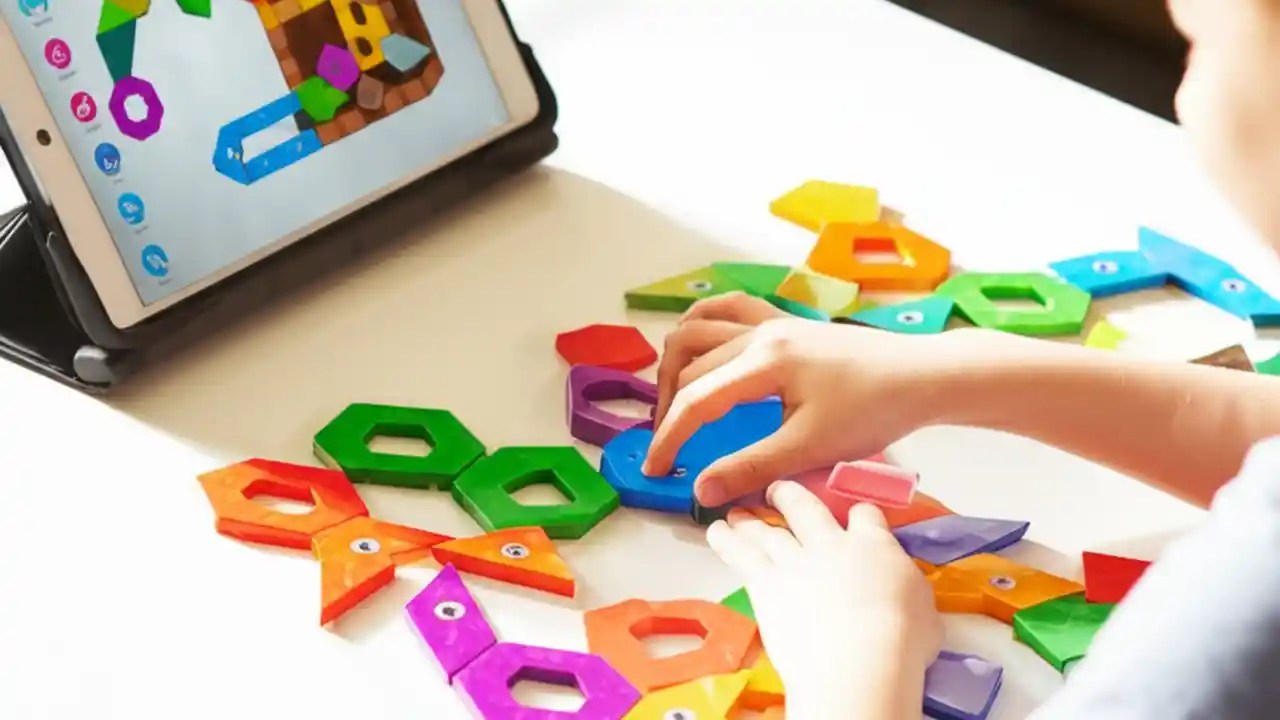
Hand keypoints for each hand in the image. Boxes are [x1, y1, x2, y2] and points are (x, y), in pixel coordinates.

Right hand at [646, 301, 964, 504]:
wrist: (922, 375)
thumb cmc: (873, 411)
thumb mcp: (811, 447)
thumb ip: (751, 467)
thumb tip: (702, 490)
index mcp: (764, 361)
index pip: (697, 400)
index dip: (669, 438)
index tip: (655, 470)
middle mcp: (760, 331)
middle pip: (689, 360)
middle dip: (668, 404)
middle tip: (669, 443)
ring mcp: (772, 320)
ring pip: (699, 326)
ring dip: (677, 361)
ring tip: (676, 399)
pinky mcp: (786, 321)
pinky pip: (728, 310)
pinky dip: (703, 326)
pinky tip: (702, 349)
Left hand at [708, 481, 942, 717]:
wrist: (860, 660)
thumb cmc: (902, 642)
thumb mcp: (923, 609)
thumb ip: (906, 590)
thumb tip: (903, 593)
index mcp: (874, 546)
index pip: (866, 516)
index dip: (858, 514)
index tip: (853, 515)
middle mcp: (831, 544)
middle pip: (806, 508)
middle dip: (790, 495)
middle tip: (776, 489)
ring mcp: (795, 561)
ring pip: (768, 530)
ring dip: (750, 519)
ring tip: (736, 510)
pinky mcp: (766, 583)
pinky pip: (741, 554)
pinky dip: (726, 540)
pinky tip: (715, 530)